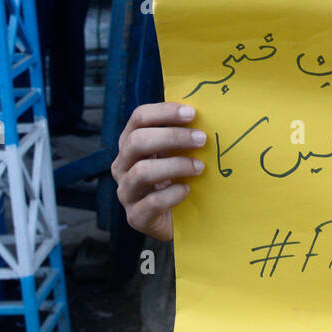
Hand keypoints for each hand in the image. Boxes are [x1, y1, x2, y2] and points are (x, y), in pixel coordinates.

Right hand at [110, 102, 206, 241]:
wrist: (181, 220)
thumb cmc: (180, 178)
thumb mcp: (179, 153)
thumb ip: (184, 134)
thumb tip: (209, 112)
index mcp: (131, 143)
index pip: (139, 118)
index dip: (164, 112)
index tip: (192, 113)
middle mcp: (122, 165)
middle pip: (137, 141)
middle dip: (172, 137)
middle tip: (202, 139)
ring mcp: (126, 192)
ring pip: (142, 172)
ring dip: (175, 166)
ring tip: (199, 167)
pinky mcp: (135, 217)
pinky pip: (151, 203)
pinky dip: (172, 195)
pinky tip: (187, 190)